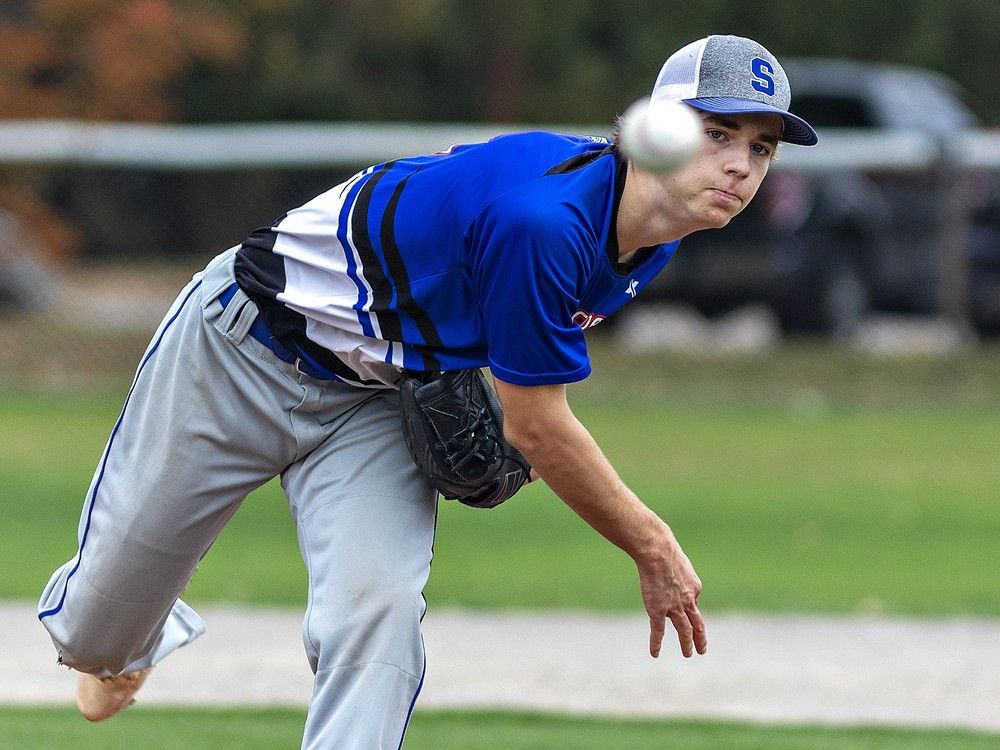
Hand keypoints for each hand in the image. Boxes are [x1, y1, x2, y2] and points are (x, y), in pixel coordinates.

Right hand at [636, 528, 706, 658]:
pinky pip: (658, 631)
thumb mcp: (678, 559)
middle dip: (700, 637)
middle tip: (702, 650)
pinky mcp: (658, 611)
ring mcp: (674, 607)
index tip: (684, 603)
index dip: (689, 603)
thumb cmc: (665, 550)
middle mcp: (688, 600)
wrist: (658, 553)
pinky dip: (656, 644)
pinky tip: (655, 654)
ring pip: (684, 630)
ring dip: (687, 644)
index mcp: (694, 587)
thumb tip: (671, 568)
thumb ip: (678, 568)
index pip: (693, 600)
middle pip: (697, 623)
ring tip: (688, 654)